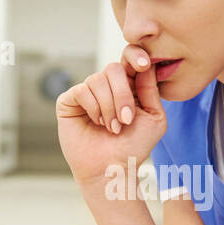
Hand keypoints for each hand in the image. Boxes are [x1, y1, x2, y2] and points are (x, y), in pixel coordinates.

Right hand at [56, 43, 166, 185]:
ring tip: (112, 128)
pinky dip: (94, 108)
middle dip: (123, 94)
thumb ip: (151, 89)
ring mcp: (87, 92)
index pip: (129, 58)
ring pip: (98, 80)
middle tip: (127, 119)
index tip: (144, 64)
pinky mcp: (69, 101)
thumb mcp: (154, 117)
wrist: (112, 169)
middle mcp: (107, 86)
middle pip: (114, 68)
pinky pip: (82, 90)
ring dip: (109, 107)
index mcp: (128, 85)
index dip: (135, 55)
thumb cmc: (134, 147)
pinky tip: (97, 123)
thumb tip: (146, 63)